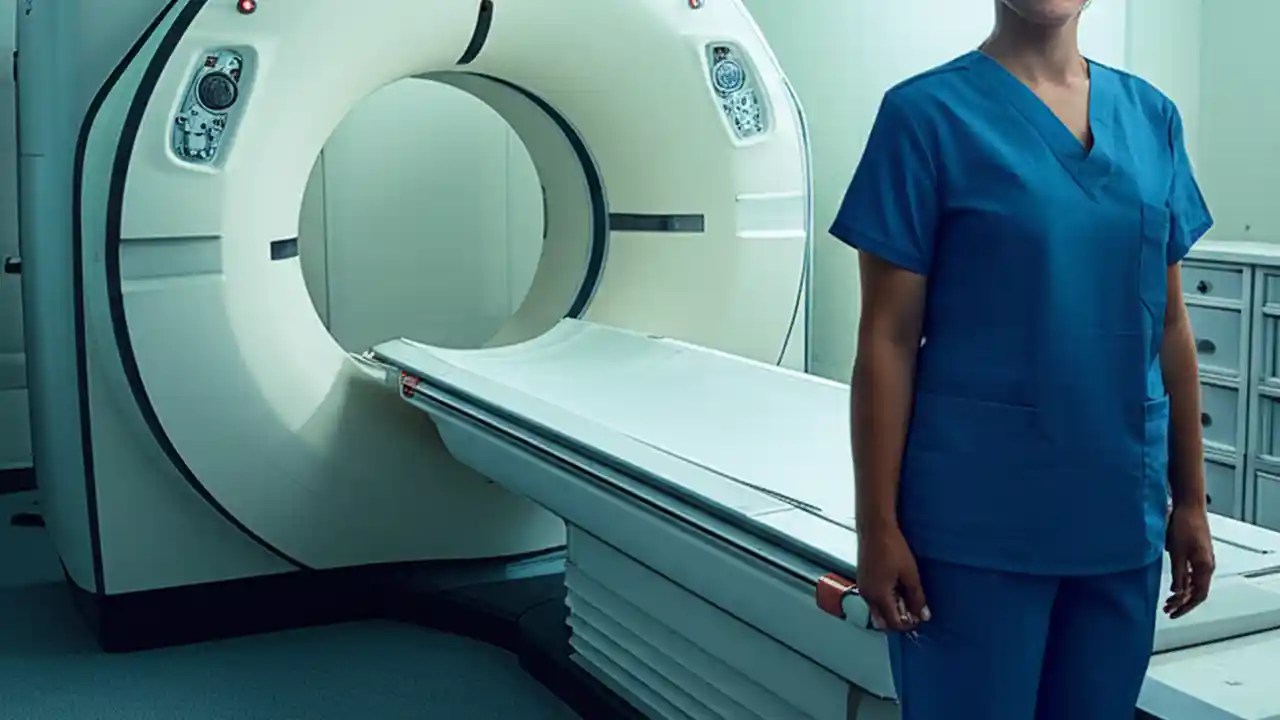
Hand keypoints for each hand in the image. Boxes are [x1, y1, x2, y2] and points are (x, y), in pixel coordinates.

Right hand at [857, 524, 929, 631]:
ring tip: (905, 595)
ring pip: (877, 610)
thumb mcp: (910, 574)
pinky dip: (884, 600)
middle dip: (897, 620)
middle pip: (882, 621)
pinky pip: (873, 599)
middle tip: (912, 610)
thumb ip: (917, 597)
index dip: (908, 623)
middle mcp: (867, 596)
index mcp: (879, 596)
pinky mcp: (862, 579)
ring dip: (891, 609)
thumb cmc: (893, 549)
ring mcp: (862, 587)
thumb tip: (924, 616)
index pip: (894, 622)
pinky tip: (895, 587)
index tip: (920, 616)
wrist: (875, 528)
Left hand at [1165, 504, 1214, 618]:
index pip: (1198, 595)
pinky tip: (1175, 584)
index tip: (1173, 613)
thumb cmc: (1184, 526)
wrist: (1189, 506)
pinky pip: (1193, 574)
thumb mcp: (1177, 552)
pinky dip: (1184, 582)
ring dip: (1183, 593)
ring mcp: (1203, 559)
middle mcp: (1207, 565)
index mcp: (1204, 567)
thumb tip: (1178, 593)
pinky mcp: (1198, 553)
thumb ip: (1178, 574)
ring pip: (1195, 583)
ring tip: (1168, 600)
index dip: (1186, 607)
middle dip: (1183, 603)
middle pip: (1197, 591)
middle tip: (1167, 610)